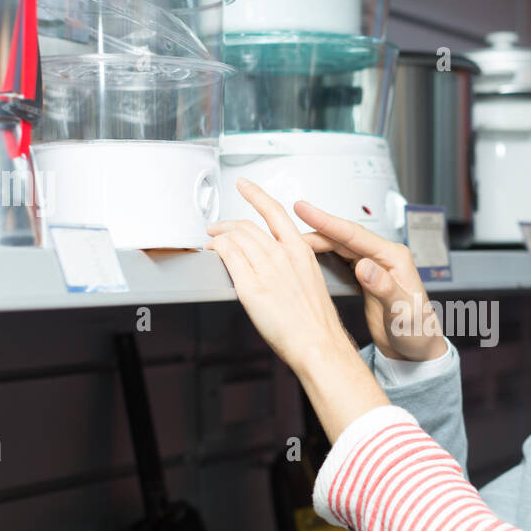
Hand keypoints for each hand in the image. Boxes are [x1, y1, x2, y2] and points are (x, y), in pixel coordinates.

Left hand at [206, 179, 388, 441]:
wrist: (319, 345)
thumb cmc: (316, 322)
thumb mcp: (310, 282)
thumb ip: (290, 267)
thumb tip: (270, 262)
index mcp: (301, 251)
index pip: (275, 212)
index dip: (256, 195)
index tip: (245, 186)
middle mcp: (283, 255)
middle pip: (247, 226)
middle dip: (226, 224)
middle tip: (216, 229)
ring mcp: (267, 270)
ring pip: (235, 238)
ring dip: (218, 237)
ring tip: (210, 244)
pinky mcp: (251, 287)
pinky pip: (228, 256)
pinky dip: (217, 250)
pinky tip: (213, 254)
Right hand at [293, 200, 447, 362]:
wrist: (419, 348)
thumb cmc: (418, 332)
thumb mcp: (403, 312)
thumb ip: (385, 288)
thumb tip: (364, 267)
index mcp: (395, 258)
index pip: (355, 235)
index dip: (328, 222)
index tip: (306, 211)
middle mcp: (385, 257)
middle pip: (344, 236)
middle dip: (317, 227)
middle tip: (289, 218)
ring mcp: (375, 265)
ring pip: (340, 245)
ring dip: (318, 240)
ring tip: (291, 236)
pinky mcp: (367, 276)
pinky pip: (341, 258)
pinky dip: (323, 254)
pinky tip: (308, 254)